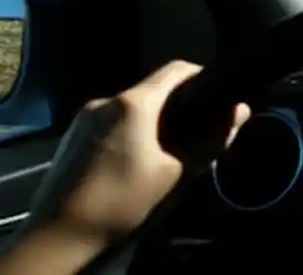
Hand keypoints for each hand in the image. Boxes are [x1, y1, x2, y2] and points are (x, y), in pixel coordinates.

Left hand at [0, 61, 248, 274]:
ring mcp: (85, 117)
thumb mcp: (177, 174)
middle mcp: (106, 100)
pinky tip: (134, 164)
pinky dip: (131, 133)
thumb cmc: (123, 201)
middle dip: (179, 108)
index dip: (203, 77)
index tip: (219, 97)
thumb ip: (212, 140)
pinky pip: (112, 122)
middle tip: (197, 135)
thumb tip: (241, 111)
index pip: (176, 69)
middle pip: (154, 90)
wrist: (59, 235)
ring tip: (166, 155)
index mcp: (134, 103)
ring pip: (133, 108)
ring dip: (154, 123)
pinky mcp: (72, 136)